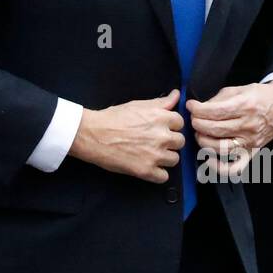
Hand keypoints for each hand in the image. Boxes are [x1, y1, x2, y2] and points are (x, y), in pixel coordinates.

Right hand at [69, 90, 185, 182]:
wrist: (92, 134)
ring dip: (164, 157)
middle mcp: (161, 136)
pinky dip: (157, 173)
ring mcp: (155, 155)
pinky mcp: (146, 171)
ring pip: (174, 159)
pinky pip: (164, 176)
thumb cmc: (111, 119)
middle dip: (169, 141)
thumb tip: (176, 95)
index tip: (161, 128)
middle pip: (180, 142)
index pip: (180, 123)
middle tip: (154, 141)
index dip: (170, 125)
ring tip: (149, 153)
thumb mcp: (137, 105)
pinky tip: (147, 166)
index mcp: (160, 118)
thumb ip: (161, 102)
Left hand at [185, 82, 272, 174]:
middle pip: (214, 129)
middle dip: (197, 123)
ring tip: (200, 133)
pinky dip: (219, 168)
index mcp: (244, 106)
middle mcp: (248, 126)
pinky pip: (234, 167)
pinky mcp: (252, 153)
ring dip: (203, 141)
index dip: (197, 109)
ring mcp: (250, 142)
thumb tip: (199, 108)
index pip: (214, 112)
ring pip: (220, 148)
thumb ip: (218, 99)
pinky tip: (209, 159)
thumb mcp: (239, 90)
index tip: (191, 106)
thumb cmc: (260, 96)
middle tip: (193, 119)